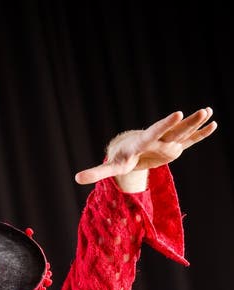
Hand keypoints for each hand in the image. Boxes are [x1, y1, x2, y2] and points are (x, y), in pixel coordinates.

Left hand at [74, 107, 216, 187]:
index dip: (166, 124)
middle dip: (186, 123)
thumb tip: (76, 178)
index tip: (178, 113)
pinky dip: (200, 134)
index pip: (155, 132)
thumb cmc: (119, 158)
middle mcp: (157, 139)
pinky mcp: (173, 148)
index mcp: (143, 142)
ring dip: (196, 124)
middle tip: (200, 111)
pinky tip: (213, 124)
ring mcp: (167, 142)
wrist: (129, 150)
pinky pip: (189, 141)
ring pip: (183, 133)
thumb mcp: (109, 167)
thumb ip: (95, 172)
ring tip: (209, 111)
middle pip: (173, 131)